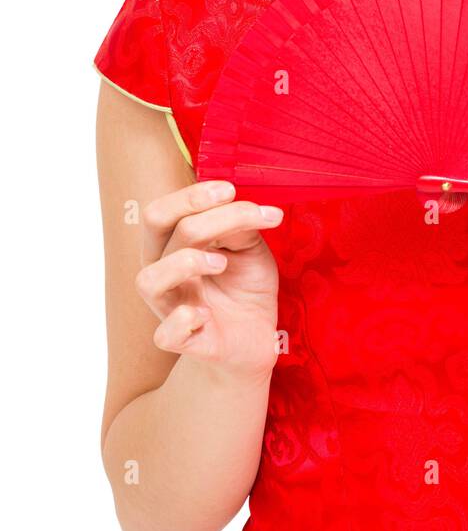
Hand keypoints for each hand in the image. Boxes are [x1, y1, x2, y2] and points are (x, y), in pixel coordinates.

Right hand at [135, 180, 282, 379]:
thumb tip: (237, 204)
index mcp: (174, 244)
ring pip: (149, 279)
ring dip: (186, 261)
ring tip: (222, 263)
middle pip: (154, 226)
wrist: (254, 337)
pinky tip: (205, 315)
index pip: (167, 209)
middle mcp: (165, 271)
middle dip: (190, 205)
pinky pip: (166, 335)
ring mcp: (170, 306)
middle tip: (229, 199)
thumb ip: (240, 226)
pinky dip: (183, 321)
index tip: (230, 189)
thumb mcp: (249, 248)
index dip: (195, 193)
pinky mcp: (184, 341)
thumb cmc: (243, 286)